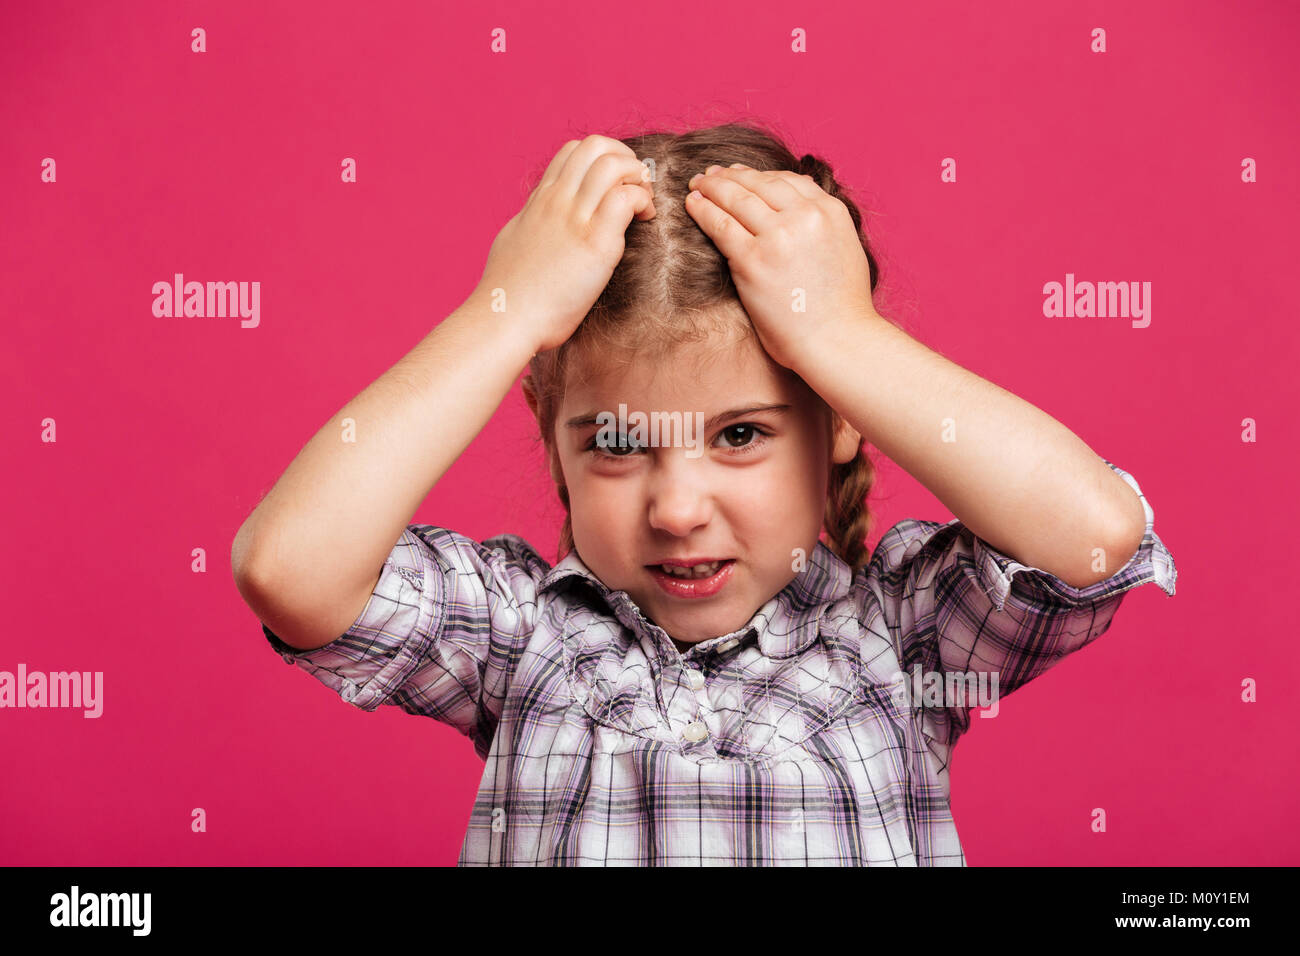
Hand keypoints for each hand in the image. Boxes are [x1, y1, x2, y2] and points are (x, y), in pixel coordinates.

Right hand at [472, 135, 655, 353]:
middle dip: (625, 157)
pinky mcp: (595, 243)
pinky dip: (643, 201)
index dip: (602, 158)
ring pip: (614, 165)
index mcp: (540, 200)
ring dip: (638, 177)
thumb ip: (532, 221)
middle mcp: (556, 201)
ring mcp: (575, 219)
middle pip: (595, 146)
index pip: (573, 151)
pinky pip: (626, 198)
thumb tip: (536, 216)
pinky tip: (644, 220)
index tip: (614, 184)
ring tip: (643, 204)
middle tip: (636, 187)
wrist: (505, 318)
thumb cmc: (509, 291)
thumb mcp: (515, 240)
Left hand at [684, 163, 879, 370]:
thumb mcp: (843, 249)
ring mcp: (778, 235)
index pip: (788, 180)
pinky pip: (721, 225)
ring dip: (712, 188)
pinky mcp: (754, 259)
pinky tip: (692, 205)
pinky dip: (703, 211)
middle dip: (730, 176)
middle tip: (710, 176)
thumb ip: (822, 226)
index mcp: (830, 211)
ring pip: (736, 198)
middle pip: (759, 184)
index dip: (758, 175)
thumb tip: (798, 212)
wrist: (838, 339)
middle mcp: (805, 216)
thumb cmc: (840, 307)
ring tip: (696, 186)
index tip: (740, 174)